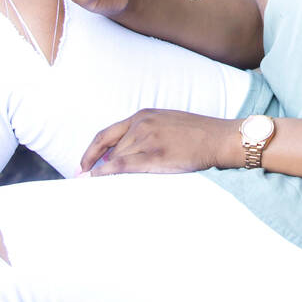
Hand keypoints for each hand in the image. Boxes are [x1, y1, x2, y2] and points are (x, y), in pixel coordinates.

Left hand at [77, 109, 242, 175]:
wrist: (219, 137)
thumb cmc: (198, 134)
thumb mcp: (167, 123)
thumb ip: (145, 132)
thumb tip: (124, 152)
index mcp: (144, 115)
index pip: (107, 133)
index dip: (91, 150)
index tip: (83, 164)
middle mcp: (141, 124)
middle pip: (110, 148)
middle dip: (95, 165)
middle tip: (82, 180)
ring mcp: (147, 139)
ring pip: (115, 157)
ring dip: (103, 172)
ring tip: (94, 187)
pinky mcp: (154, 155)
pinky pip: (121, 165)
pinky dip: (104, 173)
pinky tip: (96, 179)